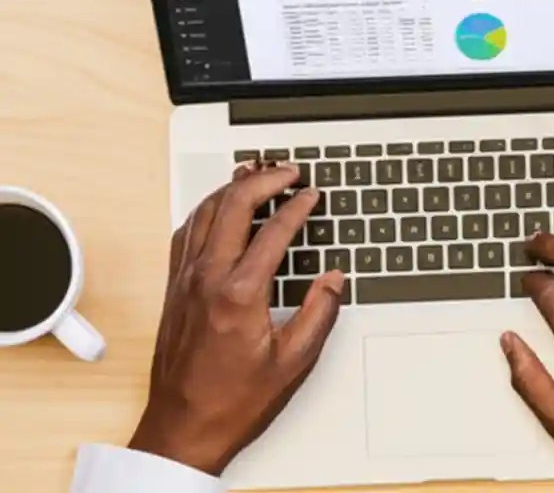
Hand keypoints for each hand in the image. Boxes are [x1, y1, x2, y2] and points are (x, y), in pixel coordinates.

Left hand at [128, 162, 344, 474]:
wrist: (184, 427)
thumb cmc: (233, 401)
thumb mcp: (295, 361)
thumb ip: (319, 313)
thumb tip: (333, 279)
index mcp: (240, 294)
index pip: (273, 230)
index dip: (297, 206)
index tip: (312, 195)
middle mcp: (207, 279)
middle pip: (232, 206)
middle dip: (264, 180)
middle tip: (288, 172)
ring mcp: (185, 281)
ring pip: (204, 213)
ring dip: (231, 188)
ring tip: (255, 173)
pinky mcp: (174, 289)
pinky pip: (186, 233)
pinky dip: (205, 210)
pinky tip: (217, 208)